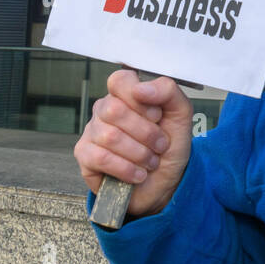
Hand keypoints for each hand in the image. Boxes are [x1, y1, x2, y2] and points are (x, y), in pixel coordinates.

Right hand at [74, 68, 193, 217]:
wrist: (164, 182)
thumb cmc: (169, 146)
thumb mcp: (180, 115)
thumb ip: (168, 91)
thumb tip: (141, 88)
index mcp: (126, 94)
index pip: (120, 80)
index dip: (141, 100)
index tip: (157, 116)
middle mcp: (105, 109)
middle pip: (114, 110)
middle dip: (146, 133)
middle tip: (160, 145)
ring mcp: (92, 131)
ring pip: (110, 137)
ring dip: (139, 154)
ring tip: (150, 161)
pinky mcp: (84, 155)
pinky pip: (101, 158)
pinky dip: (126, 169)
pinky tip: (138, 174)